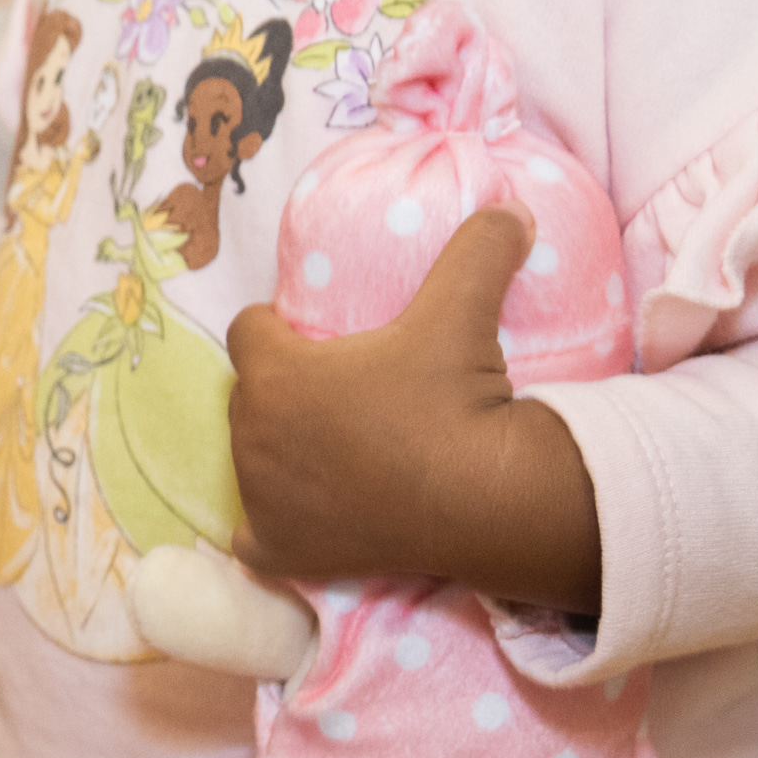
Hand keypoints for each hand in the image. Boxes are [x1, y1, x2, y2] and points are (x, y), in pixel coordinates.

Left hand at [220, 209, 602, 610]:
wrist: (489, 499)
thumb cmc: (457, 402)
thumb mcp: (464, 311)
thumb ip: (477, 248)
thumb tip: (509, 208)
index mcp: (275, 373)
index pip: (248, 330)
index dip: (276, 328)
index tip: (312, 336)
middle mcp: (252, 435)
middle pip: (250, 397)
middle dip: (281, 391)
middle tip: (342, 394)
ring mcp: (263, 498)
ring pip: (253, 461)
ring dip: (281, 454)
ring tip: (337, 450)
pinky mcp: (283, 550)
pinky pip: (253, 540)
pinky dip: (271, 531)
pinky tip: (300, 521)